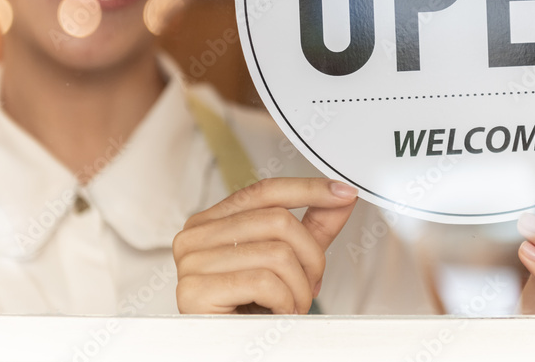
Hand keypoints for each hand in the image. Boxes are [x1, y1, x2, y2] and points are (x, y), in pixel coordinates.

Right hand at [173, 177, 358, 314]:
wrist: (227, 353)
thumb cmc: (250, 312)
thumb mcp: (288, 263)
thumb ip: (313, 228)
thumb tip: (341, 198)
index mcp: (212, 223)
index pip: (265, 191)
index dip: (308, 189)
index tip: (342, 192)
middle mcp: (196, 236)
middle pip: (278, 221)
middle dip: (311, 257)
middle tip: (310, 285)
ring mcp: (192, 262)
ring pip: (277, 253)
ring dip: (300, 287)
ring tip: (292, 304)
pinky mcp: (195, 291)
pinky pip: (264, 282)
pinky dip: (284, 302)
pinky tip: (277, 313)